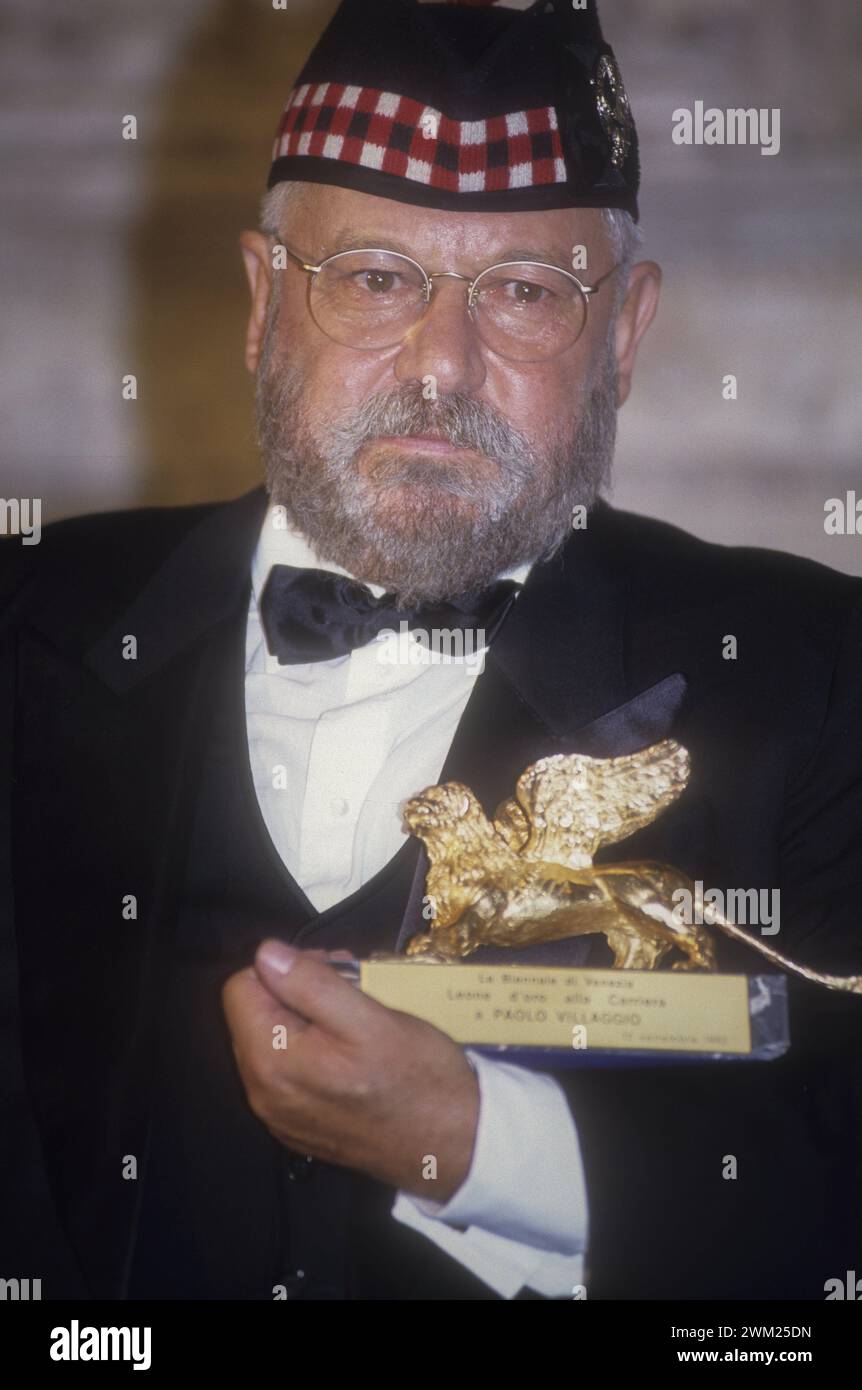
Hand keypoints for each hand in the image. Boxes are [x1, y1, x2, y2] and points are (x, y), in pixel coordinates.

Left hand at [222, 940, 479, 1200]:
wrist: (454, 1146)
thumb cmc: (418, 1078)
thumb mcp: (369, 1017)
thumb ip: (310, 983)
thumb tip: (265, 953)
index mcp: (272, 1064)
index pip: (241, 988)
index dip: (285, 968)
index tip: (331, 969)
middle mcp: (263, 1095)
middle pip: (254, 1015)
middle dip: (296, 991)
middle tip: (350, 986)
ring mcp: (280, 1117)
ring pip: (273, 1042)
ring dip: (308, 1018)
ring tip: (356, 1014)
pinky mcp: (300, 1129)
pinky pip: (289, 1073)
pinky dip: (314, 1050)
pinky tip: (352, 1050)